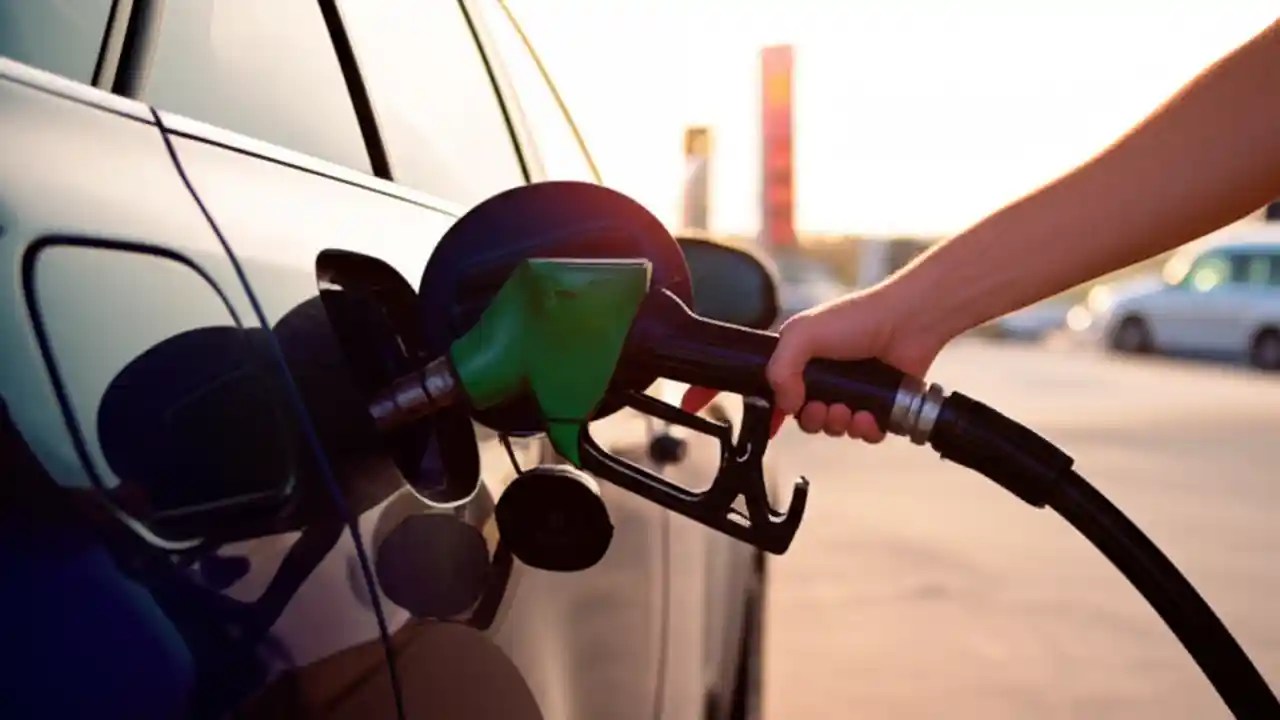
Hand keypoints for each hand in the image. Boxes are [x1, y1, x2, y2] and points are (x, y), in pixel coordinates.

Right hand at [681, 283, 948, 441]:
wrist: (908, 323)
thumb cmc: (857, 319)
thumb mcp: (803, 335)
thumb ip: (780, 370)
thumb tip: (785, 406)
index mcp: (793, 360)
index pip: (748, 381)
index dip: (719, 393)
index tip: (691, 403)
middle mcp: (816, 378)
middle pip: (795, 417)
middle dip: (809, 419)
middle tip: (821, 406)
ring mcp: (845, 393)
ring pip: (828, 429)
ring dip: (839, 423)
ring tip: (853, 407)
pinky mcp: (874, 407)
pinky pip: (860, 435)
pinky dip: (865, 428)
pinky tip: (872, 413)